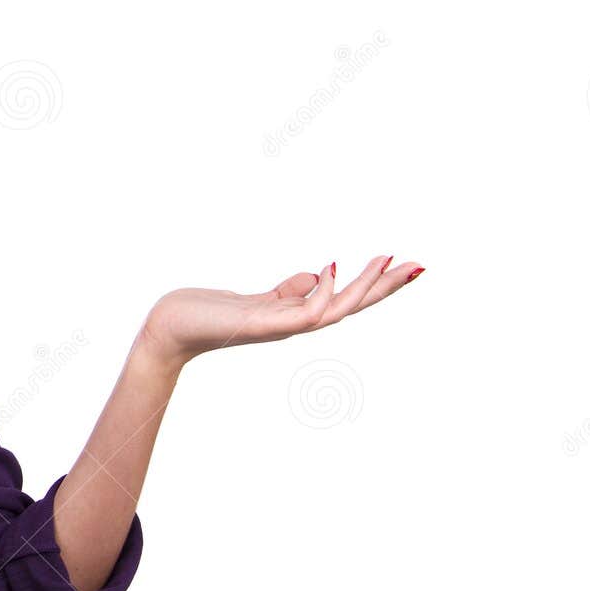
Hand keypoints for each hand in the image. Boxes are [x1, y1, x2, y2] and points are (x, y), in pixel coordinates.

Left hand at [133, 255, 423, 372]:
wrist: (169, 330)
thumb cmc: (207, 313)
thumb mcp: (256, 298)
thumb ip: (288, 291)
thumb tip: (318, 275)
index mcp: (294, 316)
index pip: (346, 300)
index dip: (377, 286)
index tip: (409, 266)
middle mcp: (293, 324)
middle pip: (351, 307)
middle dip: (386, 288)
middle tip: (420, 267)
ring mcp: (279, 327)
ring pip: (335, 311)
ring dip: (363, 287)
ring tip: (387, 260)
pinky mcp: (260, 325)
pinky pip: (301, 313)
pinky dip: (321, 291)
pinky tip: (332, 266)